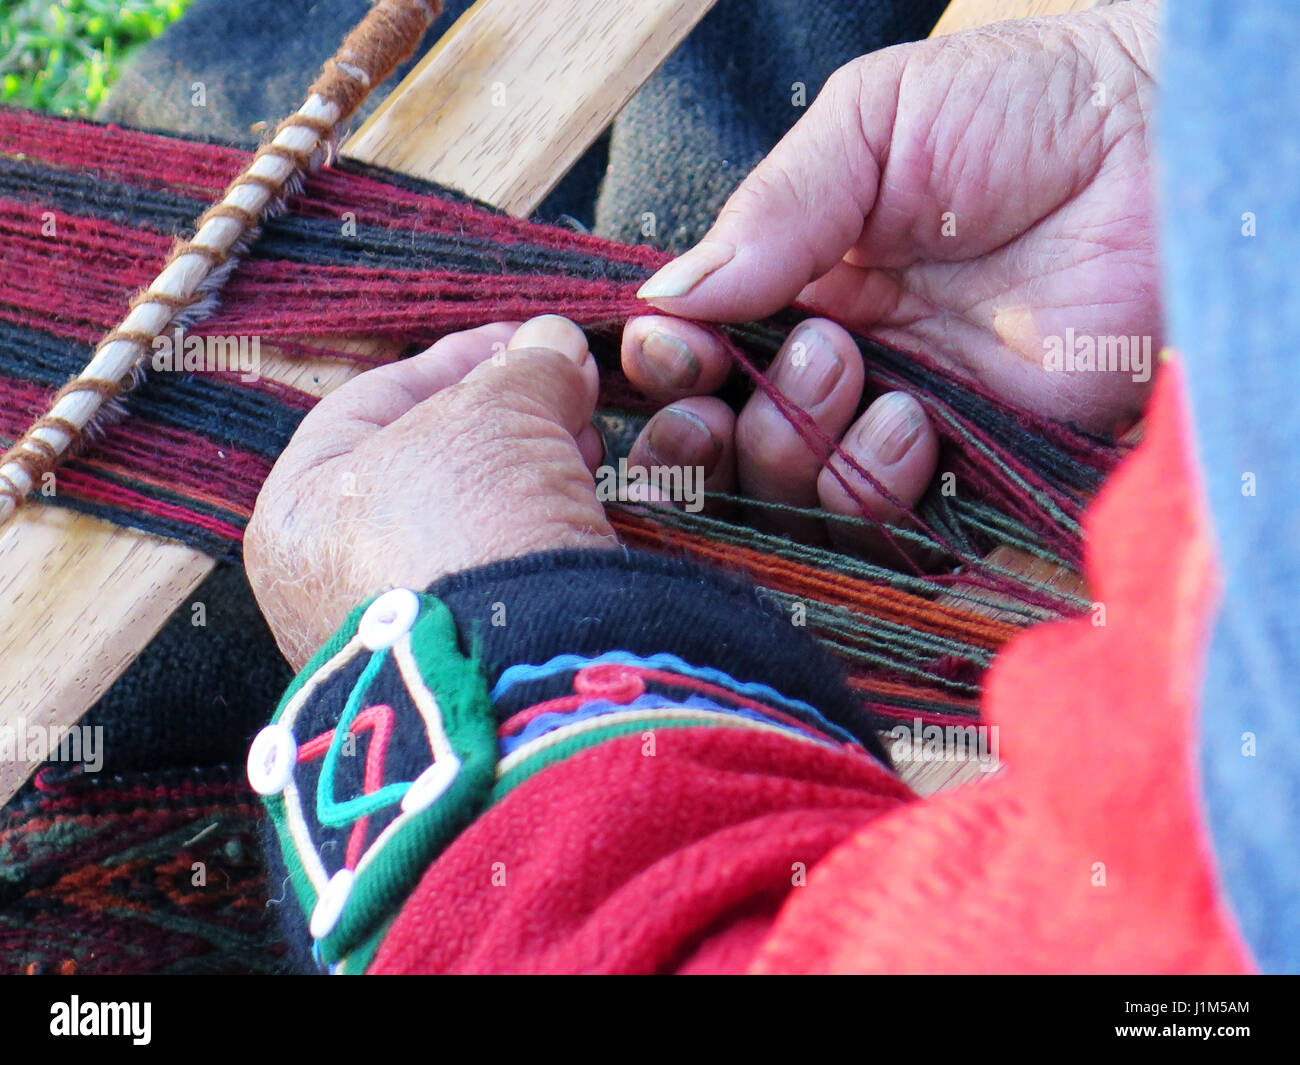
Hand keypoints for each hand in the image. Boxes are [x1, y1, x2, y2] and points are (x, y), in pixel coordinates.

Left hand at [245, 317, 614, 668]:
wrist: (515, 677)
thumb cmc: (468, 528)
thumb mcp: (499, 413)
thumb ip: (524, 368)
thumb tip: (556, 345)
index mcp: (296, 511)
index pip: (375, 403)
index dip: (459, 360)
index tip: (525, 343)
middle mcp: (325, 584)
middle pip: (425, 466)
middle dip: (505, 419)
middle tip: (566, 395)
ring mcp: (394, 637)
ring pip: (463, 526)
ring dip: (526, 476)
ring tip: (585, 450)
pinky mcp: (459, 672)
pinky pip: (492, 579)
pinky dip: (531, 538)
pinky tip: (578, 514)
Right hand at [620, 0, 1159, 523]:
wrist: (1160, 145)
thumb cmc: (1023, 109)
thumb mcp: (874, 123)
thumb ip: (770, 210)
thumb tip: (666, 298)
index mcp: (797, 281)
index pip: (697, 355)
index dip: (669, 371)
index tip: (676, 352)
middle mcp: (836, 363)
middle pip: (727, 446)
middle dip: (711, 433)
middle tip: (733, 387)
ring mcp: (898, 419)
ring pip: (794, 496)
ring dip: (795, 447)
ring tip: (848, 365)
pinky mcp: (967, 466)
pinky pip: (887, 525)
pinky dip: (873, 487)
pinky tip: (910, 421)